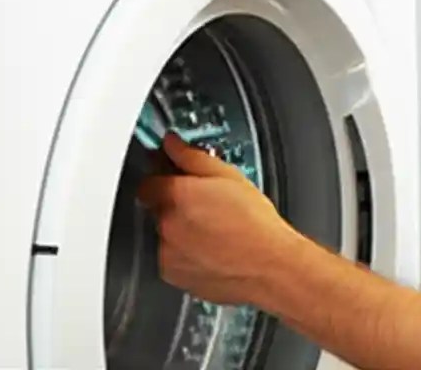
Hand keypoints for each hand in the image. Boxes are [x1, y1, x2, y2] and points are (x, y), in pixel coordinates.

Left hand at [136, 132, 300, 305]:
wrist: (270, 267)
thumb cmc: (256, 226)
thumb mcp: (230, 177)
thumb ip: (193, 157)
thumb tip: (174, 145)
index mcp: (176, 195)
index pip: (149, 178)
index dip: (162, 175)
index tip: (172, 173)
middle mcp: (166, 224)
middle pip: (155, 206)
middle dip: (173, 202)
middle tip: (202, 204)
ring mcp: (167, 253)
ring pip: (163, 233)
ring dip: (177, 228)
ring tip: (210, 229)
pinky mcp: (173, 276)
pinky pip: (170, 257)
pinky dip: (183, 252)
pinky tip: (208, 248)